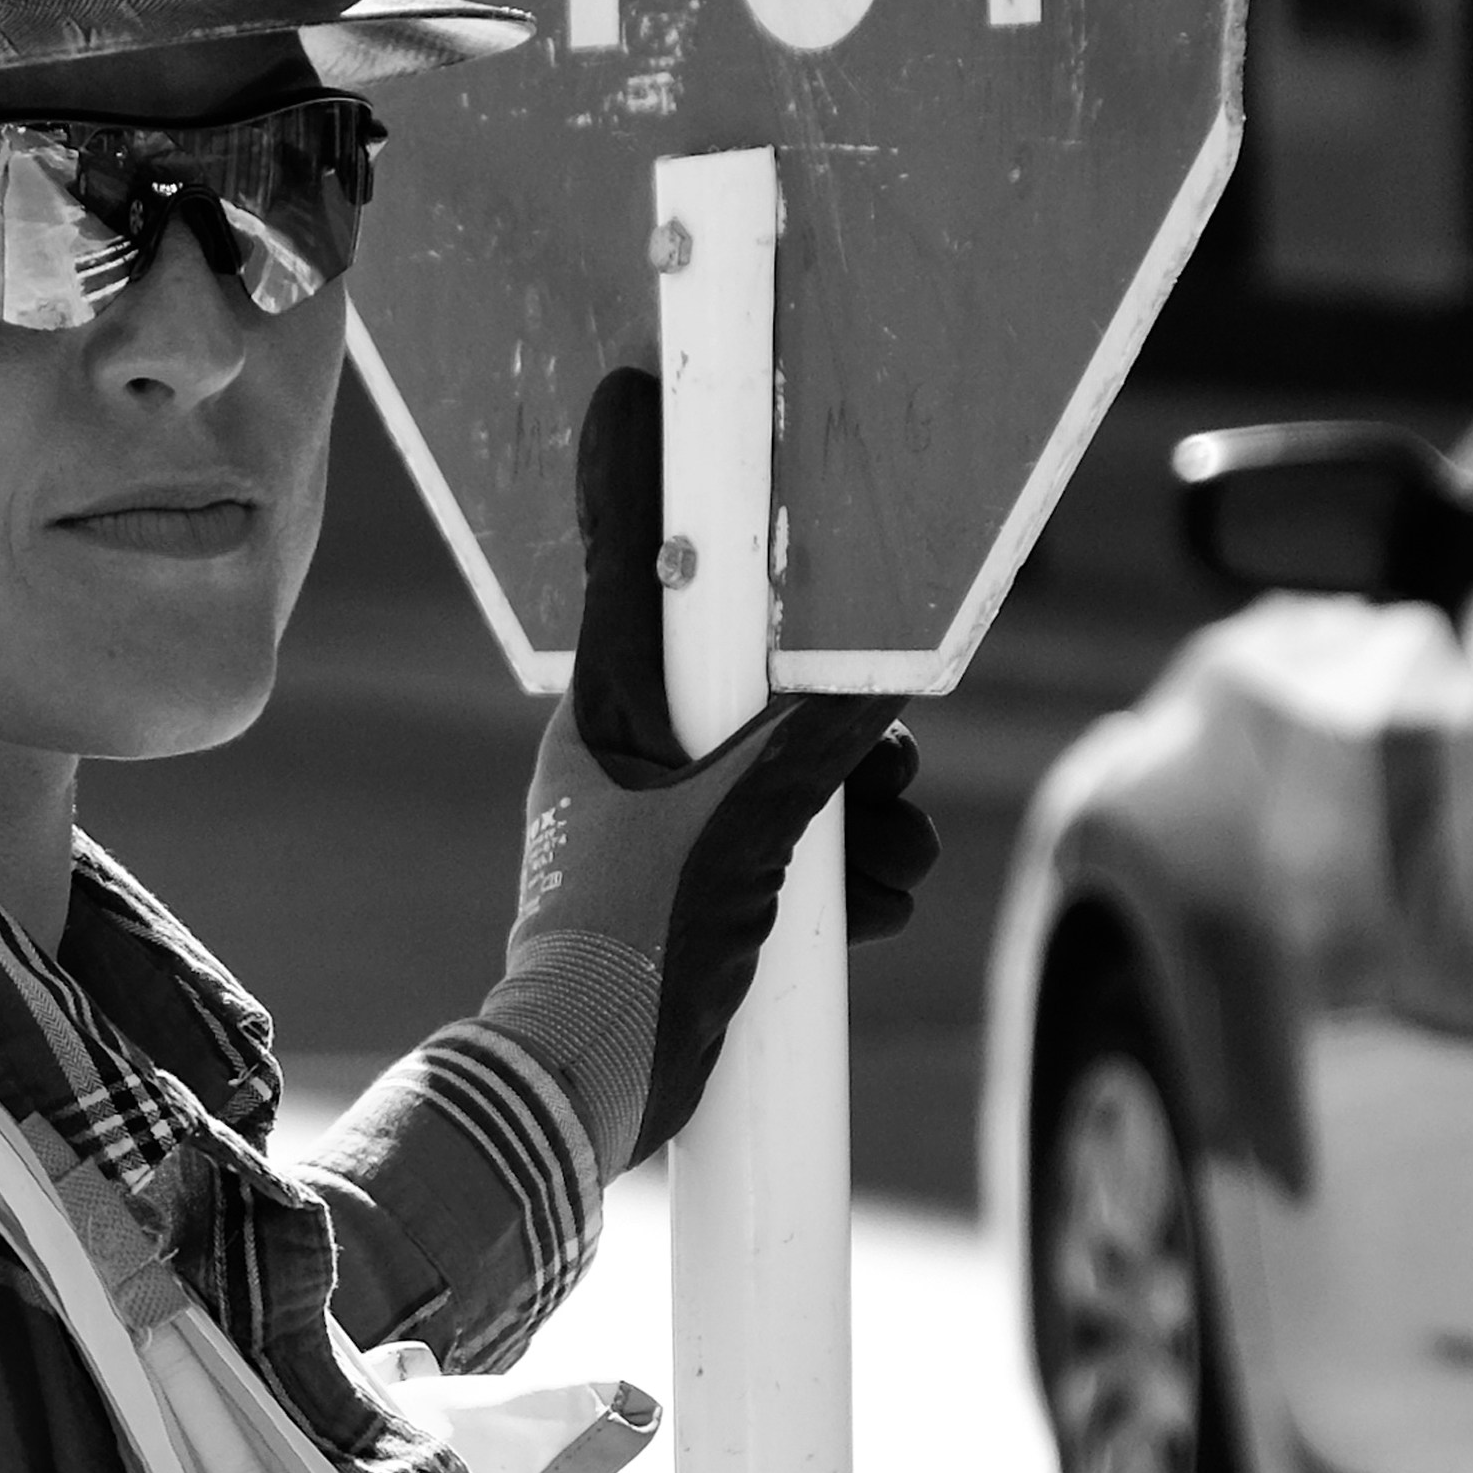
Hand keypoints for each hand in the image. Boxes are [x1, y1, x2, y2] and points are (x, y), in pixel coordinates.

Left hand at [486, 370, 936, 1168]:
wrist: (583, 1087)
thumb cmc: (629, 948)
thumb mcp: (738, 830)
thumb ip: (811, 745)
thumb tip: (878, 671)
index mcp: (609, 712)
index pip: (636, 570)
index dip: (642, 477)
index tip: (635, 384)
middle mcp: (628, 753)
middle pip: (756, 687)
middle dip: (844, 736)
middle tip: (885, 784)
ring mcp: (658, 823)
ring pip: (785, 775)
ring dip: (860, 820)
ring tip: (889, 868)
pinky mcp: (690, 892)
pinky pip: (787, 852)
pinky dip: (840, 879)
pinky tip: (869, 912)